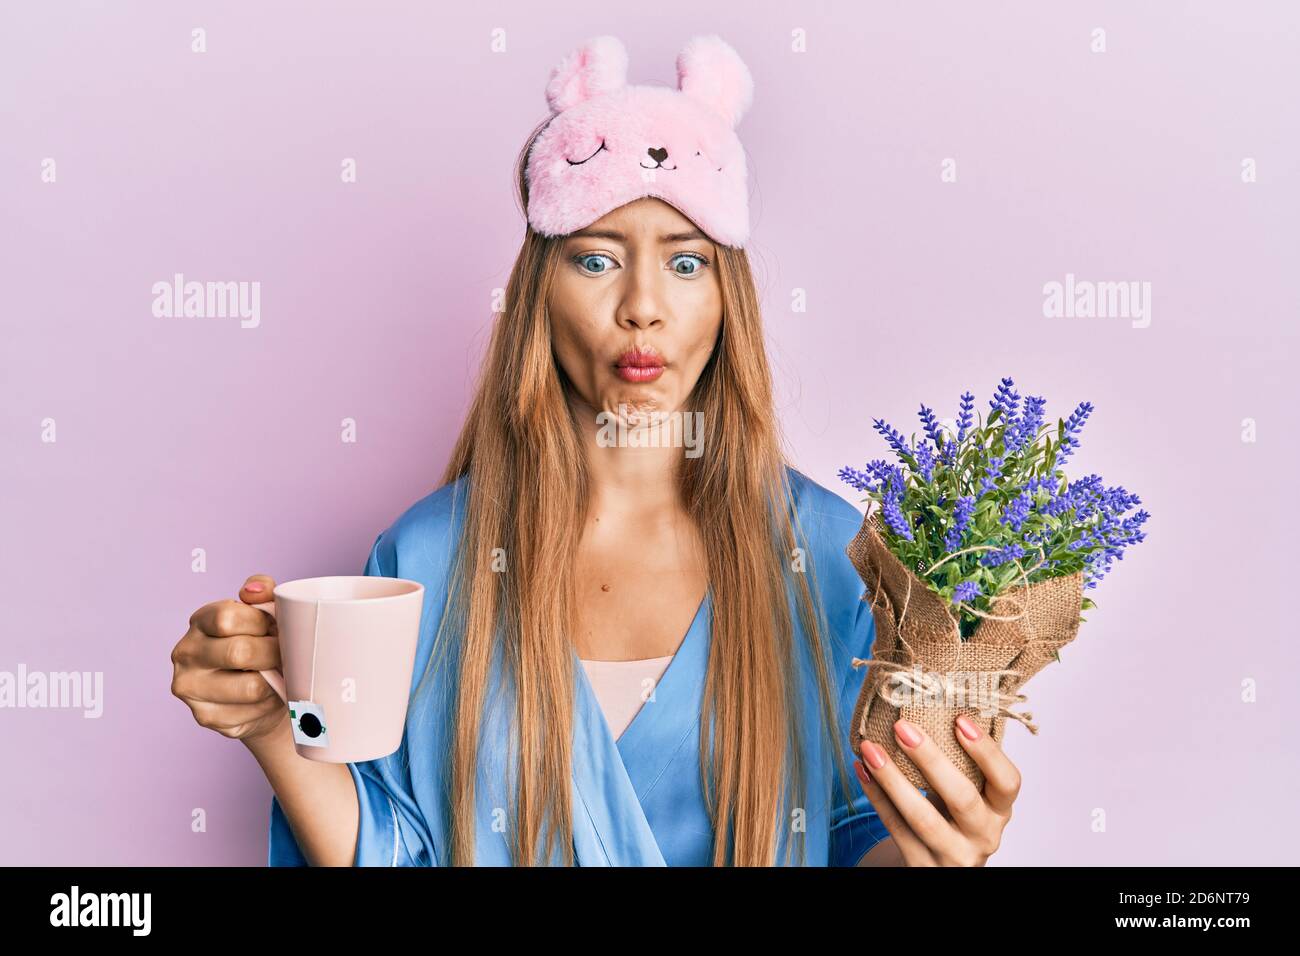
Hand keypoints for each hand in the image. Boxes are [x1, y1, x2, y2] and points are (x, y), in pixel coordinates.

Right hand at [170, 575, 287, 746]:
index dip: (260, 623)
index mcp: (200, 621)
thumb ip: (263, 592)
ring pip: (251, 687)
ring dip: (276, 682)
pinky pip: (251, 712)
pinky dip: (269, 705)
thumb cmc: (264, 644)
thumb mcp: (266, 612)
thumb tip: (256, 590)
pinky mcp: (205, 716)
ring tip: (281, 676)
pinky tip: (269, 697)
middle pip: (239, 652)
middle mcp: (186, 653)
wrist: (261, 692)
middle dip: (274, 654)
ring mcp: (191, 687)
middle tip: (286, 655)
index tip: (273, 628)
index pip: (227, 617)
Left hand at [854, 715, 1017, 865]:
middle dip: (931, 760)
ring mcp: (954, 855)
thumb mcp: (970, 790)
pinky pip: (896, 829)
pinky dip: (876, 798)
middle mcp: (984, 835)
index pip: (1008, 782)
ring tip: (870, 749)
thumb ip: (962, 760)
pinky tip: (862, 770)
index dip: (987, 752)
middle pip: (962, 798)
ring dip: (892, 780)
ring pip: (922, 819)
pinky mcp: (922, 865)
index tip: (960, 719)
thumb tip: (930, 699)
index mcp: (1000, 809)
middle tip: (902, 727)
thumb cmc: (954, 815)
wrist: (939, 862)